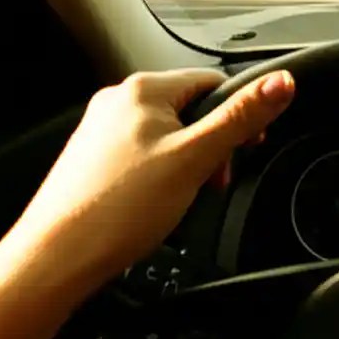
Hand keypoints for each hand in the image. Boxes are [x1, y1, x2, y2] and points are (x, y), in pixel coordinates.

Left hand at [12, 68, 295, 280]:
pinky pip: (144, 157)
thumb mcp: (194, 159)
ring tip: (180, 197)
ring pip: (168, 136)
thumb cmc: (117, 208)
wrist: (57, 256)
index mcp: (143, 89)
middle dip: (210, 146)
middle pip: (191, 110)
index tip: (247, 148)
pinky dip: (160, 177)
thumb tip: (280, 82)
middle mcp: (118, 101)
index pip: (214, 82)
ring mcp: (102, 131)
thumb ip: (240, 118)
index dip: (239, 116)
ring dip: (187, 164)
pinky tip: (154, 204)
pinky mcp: (93, 160)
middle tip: (210, 180)